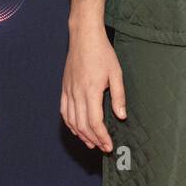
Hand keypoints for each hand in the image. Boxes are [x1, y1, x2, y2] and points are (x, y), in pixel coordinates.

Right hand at [60, 23, 126, 152]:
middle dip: (93, 139)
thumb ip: (119, 96)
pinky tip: (76, 130)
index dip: (101, 137)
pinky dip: (69, 124)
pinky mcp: (64, 88)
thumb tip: (121, 116)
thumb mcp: (116, 73)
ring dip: (81, 135)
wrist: (84, 37)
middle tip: (103, 148)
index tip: (108, 146)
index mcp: (91, 91)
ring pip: (71, 120)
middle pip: (82, 125)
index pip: (94, 122)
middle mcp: (77, 93)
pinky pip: (64, 111)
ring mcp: (68, 91)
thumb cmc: (102, 53)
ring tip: (91, 143)